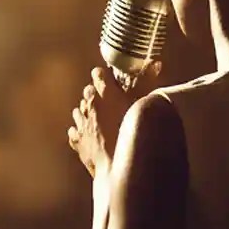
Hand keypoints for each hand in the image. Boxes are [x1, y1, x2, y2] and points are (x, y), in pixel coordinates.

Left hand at [67, 63, 160, 177]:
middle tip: (109, 100)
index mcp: (103, 93)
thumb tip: (154, 63)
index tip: (112, 79)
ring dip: (87, 112)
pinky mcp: (77, 142)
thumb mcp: (143, 105)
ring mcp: (80, 125)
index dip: (105, 76)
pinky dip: (80, 130)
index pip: (98, 74)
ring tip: (99, 118)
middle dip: (97, 93)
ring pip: (79, 111)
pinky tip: (89, 135)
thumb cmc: (133, 134)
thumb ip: (147, 82)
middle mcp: (88, 106)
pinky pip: (74, 131)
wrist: (119, 166)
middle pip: (88, 92)